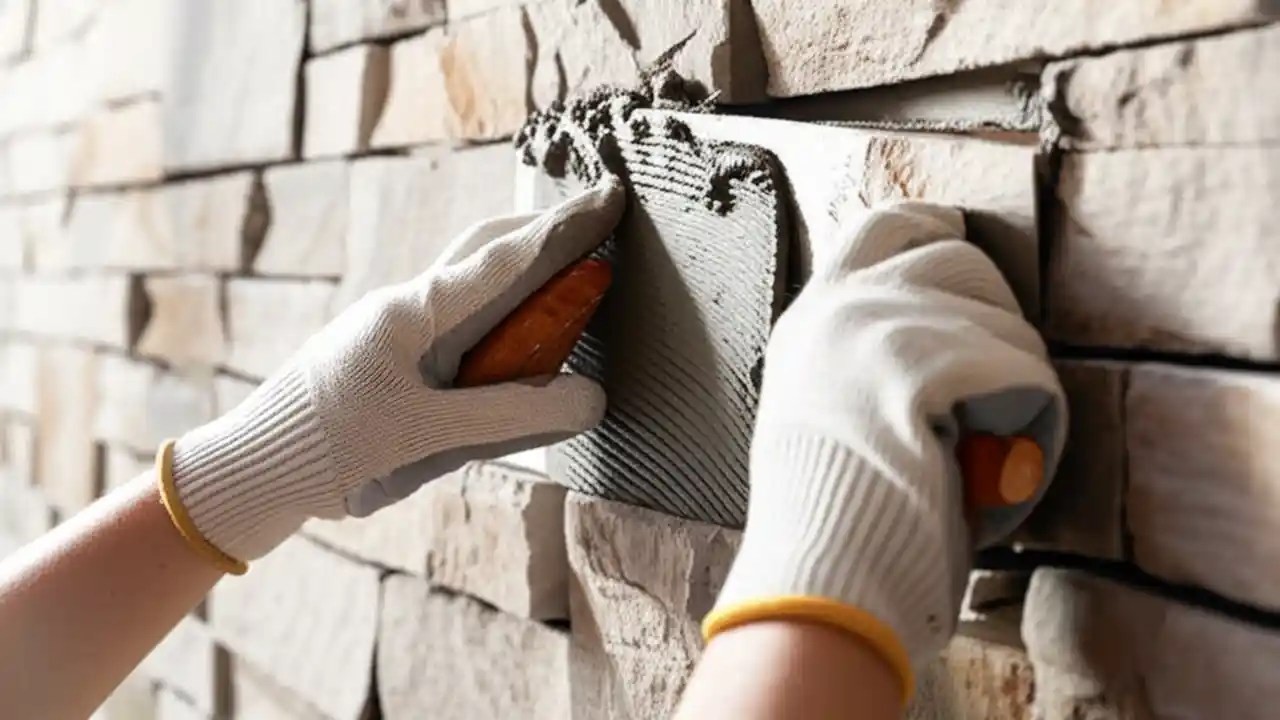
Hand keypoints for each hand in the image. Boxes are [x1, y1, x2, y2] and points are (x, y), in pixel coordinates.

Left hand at [160, 179, 623, 569]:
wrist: (255, 470)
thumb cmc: (335, 451)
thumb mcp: (429, 438)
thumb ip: (511, 416)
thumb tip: (593, 397)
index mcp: (415, 313)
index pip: (507, 260)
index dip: (566, 229)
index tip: (611, 197)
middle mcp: (405, 306)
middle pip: (486, 248)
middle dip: (544, 229)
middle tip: (598, 219)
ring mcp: (394, 326)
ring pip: (470, 279)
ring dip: (521, 265)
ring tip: (569, 271)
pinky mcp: (389, 353)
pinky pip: (457, 315)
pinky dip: (499, 308)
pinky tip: (513, 334)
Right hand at [702, 203, 1065, 700]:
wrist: (820, 579)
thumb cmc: (837, 522)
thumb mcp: (830, 412)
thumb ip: (868, 358)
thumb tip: (949, 330)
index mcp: (810, 320)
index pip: (878, 224)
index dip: (932, 224)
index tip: (961, 236)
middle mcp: (838, 308)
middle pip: (960, 258)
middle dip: (996, 321)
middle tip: (991, 396)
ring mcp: (874, 328)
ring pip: (1006, 320)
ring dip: (1017, 384)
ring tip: (986, 452)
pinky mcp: (920, 363)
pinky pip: (1027, 372)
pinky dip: (1034, 428)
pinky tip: (996, 472)